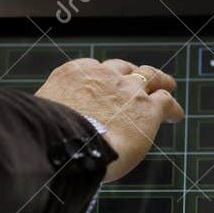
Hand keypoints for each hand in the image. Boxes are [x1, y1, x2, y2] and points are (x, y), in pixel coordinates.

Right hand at [35, 58, 183, 182]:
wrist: (67, 144)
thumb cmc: (47, 138)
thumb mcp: (39, 117)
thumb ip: (47, 117)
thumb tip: (38, 132)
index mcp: (73, 75)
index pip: (92, 70)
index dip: (102, 80)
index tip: (104, 88)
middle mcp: (102, 75)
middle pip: (122, 68)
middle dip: (131, 74)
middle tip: (138, 82)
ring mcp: (127, 89)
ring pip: (149, 77)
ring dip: (159, 81)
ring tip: (167, 87)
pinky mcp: (146, 108)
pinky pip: (165, 101)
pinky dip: (172, 108)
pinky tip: (175, 115)